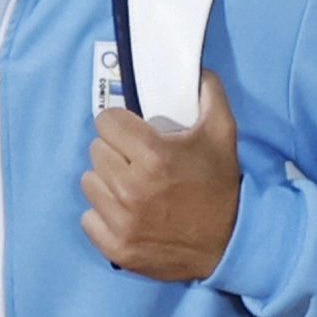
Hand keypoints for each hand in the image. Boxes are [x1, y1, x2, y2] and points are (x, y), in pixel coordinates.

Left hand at [81, 70, 242, 278]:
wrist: (229, 245)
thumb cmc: (220, 187)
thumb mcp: (223, 134)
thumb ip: (208, 95)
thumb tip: (193, 69)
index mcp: (153, 155)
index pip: (106, 121)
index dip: (121, 124)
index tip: (133, 134)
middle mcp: (132, 187)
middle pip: (96, 150)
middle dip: (115, 152)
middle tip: (137, 162)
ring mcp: (121, 220)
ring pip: (89, 182)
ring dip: (107, 182)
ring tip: (132, 188)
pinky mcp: (116, 247)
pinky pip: (87, 217)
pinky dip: (103, 215)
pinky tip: (127, 213)